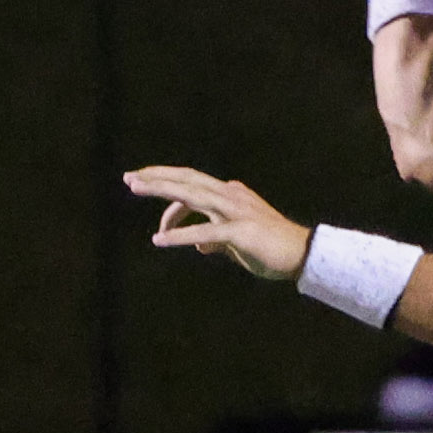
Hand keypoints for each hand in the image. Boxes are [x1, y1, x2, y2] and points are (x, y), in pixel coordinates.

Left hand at [125, 167, 310, 282]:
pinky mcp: (239, 232)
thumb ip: (216, 242)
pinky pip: (205, 233)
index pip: (192, 185)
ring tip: (136, 189)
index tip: (142, 186)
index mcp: (229, 196)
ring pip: (193, 195)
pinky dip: (180, 235)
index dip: (166, 185)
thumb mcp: (237, 244)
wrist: (304, 255)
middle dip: (157, 177)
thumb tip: (199, 247)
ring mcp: (236, 212)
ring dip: (162, 192)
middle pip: (187, 181)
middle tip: (129, 177)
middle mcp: (230, 197)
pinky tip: (159, 241)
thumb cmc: (271, 249)